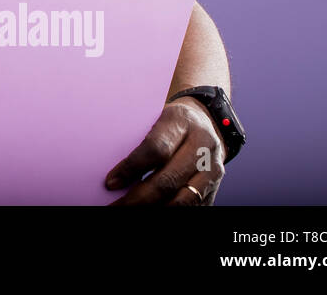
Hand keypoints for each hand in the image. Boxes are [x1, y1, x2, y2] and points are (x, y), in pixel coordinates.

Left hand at [104, 96, 225, 204]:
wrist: (207, 123)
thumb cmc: (171, 122)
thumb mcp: (156, 117)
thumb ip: (141, 139)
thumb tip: (114, 170)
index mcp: (182, 122)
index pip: (155, 149)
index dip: (131, 168)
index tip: (111, 182)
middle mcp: (202, 145)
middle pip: (169, 179)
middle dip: (139, 198)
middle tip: (118, 206)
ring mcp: (212, 168)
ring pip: (183, 199)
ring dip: (155, 208)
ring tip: (132, 210)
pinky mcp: (215, 186)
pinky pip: (194, 206)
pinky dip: (170, 210)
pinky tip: (152, 209)